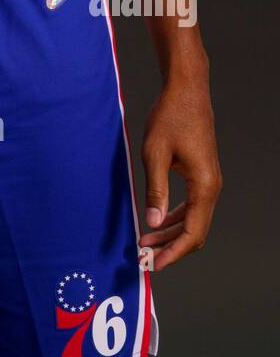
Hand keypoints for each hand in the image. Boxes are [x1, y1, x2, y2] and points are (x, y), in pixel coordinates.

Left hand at [139, 65, 220, 270]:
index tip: (155, 265)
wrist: (187, 91)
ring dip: (171, 232)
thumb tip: (153, 222)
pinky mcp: (202, 174)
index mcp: (204, 185)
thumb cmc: (170, 117)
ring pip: (193, 219)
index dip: (174, 252)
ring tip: (146, 240)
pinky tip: (157, 219)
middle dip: (171, 246)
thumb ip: (156, 190)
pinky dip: (175, 216)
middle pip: (195, 230)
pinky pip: (192, 205)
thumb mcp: (155, 153)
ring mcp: (209, 180)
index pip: (193, 232)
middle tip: (145, 256)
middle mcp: (212, 187)